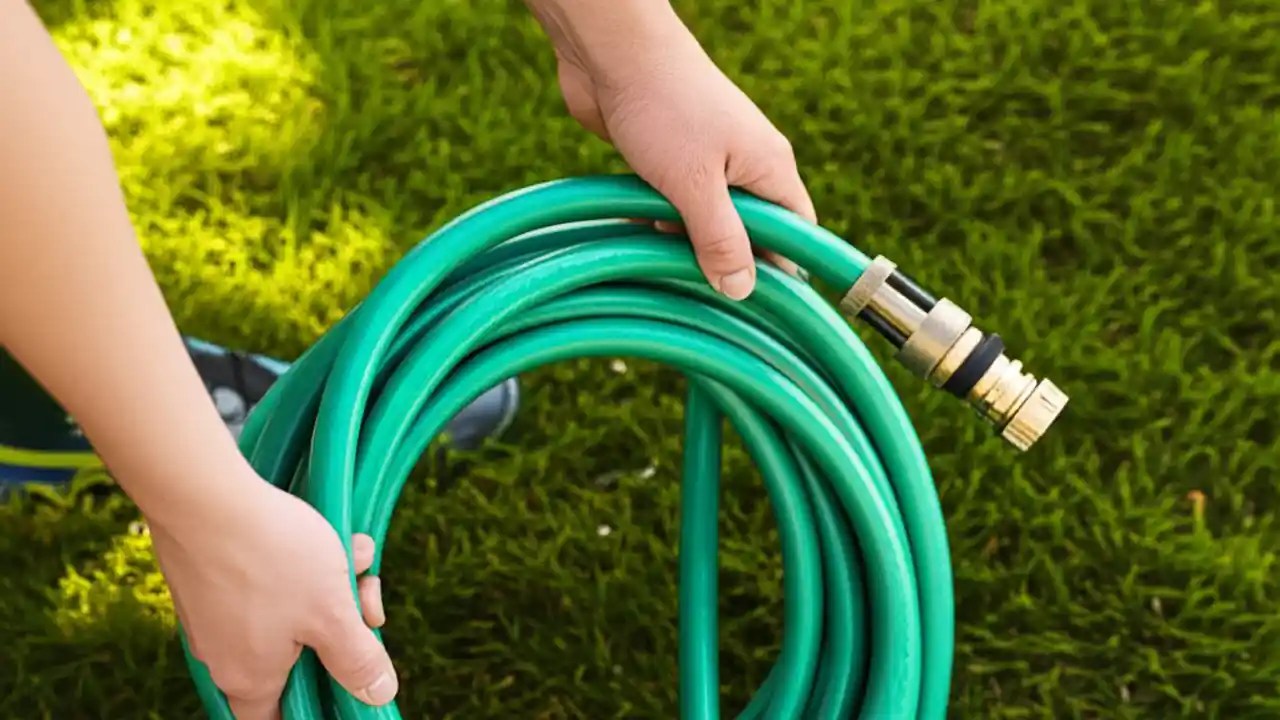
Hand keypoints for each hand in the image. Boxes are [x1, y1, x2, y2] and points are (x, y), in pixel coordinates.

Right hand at [149, 469, 394, 719]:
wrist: (203, 493)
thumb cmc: (272, 558)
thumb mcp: (332, 613)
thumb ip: (357, 659)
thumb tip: (378, 695)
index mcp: (249, 678)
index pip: (276, 719)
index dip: (313, 706)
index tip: (343, 677)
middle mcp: (222, 653)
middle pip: (298, 656)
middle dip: (343, 624)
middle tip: (364, 593)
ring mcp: (211, 613)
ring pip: (291, 609)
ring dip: (330, 582)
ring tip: (353, 550)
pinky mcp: (211, 574)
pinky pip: (268, 579)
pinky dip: (302, 559)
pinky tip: (327, 529)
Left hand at [538, 3, 816, 298]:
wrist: (612, 52)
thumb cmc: (663, 106)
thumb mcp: (696, 184)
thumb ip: (722, 239)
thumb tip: (744, 290)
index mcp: (769, 167)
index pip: (796, 231)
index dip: (783, 270)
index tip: (761, 308)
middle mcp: (745, 164)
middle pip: (750, 231)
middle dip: (726, 262)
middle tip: (701, 291)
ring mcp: (706, 160)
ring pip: (707, 220)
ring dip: (685, 243)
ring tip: (664, 259)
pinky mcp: (669, 158)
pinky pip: (673, 204)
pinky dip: (659, 220)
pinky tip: (640, 230)